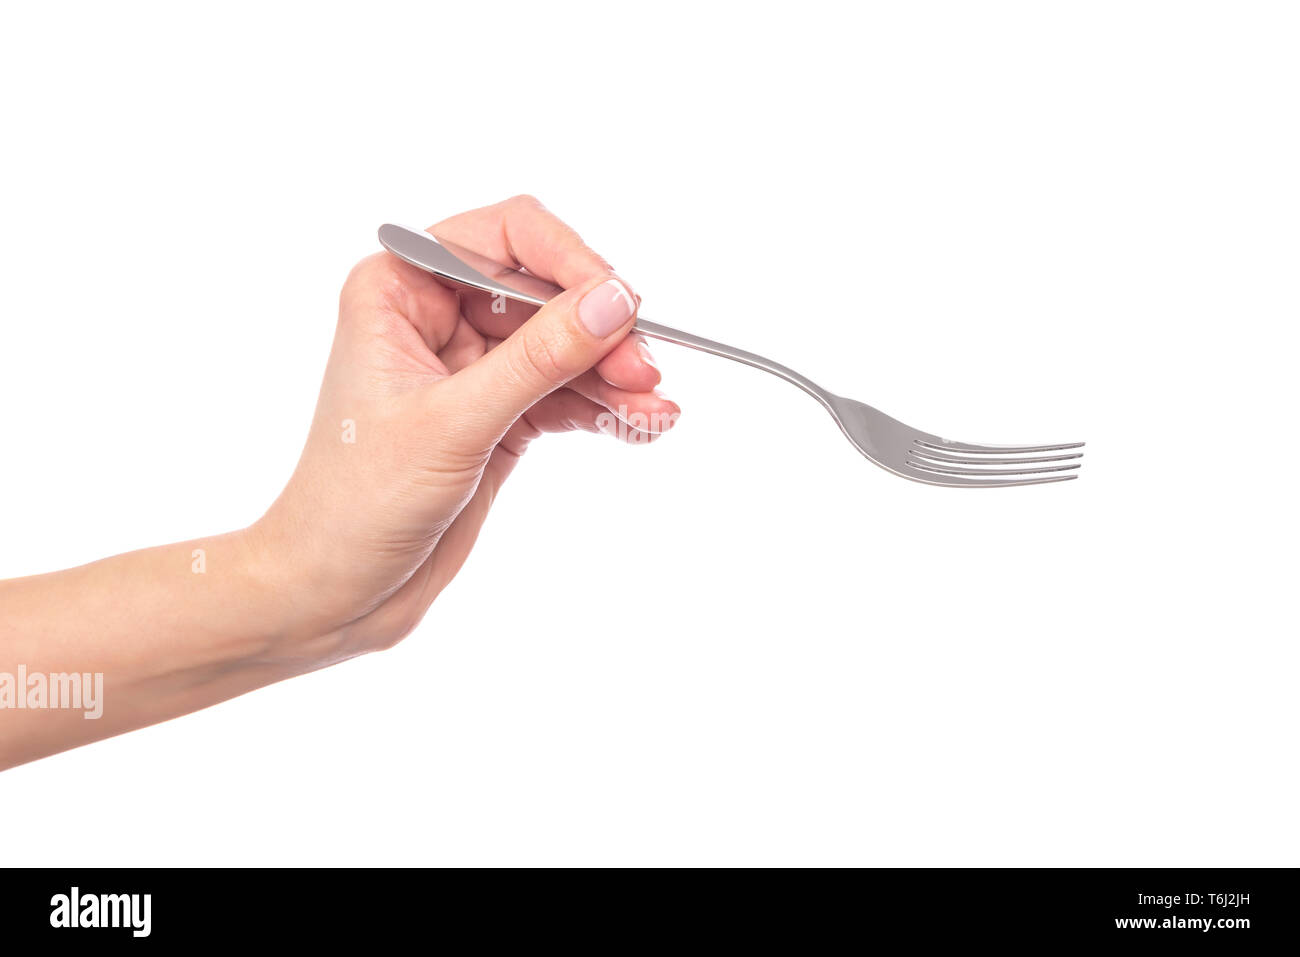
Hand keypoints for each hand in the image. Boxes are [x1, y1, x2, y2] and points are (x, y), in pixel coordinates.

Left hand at [254, 196, 679, 658]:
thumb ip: (538, 360)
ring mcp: (473, 367)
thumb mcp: (454, 424)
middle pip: (548, 293)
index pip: (506, 237)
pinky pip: (566, 395)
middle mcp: (438, 316)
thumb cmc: (355, 503)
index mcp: (400, 289)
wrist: (335, 592)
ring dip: (613, 375)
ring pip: (565, 347)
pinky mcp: (498, 415)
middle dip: (600, 331)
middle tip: (644, 370)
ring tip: (655, 409)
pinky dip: (605, 408)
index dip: (570, 262)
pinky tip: (642, 425)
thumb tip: (612, 302)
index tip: (619, 304)